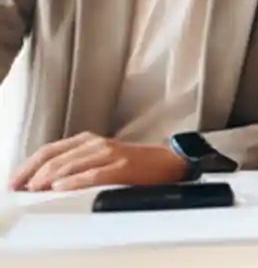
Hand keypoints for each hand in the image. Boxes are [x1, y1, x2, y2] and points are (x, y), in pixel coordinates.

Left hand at [10, 133, 187, 191]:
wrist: (169, 163)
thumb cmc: (134, 164)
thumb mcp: (101, 157)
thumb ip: (76, 163)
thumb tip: (44, 182)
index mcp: (88, 141)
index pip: (49, 150)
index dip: (28, 165)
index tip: (14, 181)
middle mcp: (96, 143)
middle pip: (55, 157)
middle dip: (33, 174)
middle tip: (19, 188)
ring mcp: (110, 153)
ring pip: (70, 164)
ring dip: (47, 178)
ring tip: (34, 189)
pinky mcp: (122, 166)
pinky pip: (92, 174)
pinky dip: (73, 181)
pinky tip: (60, 188)